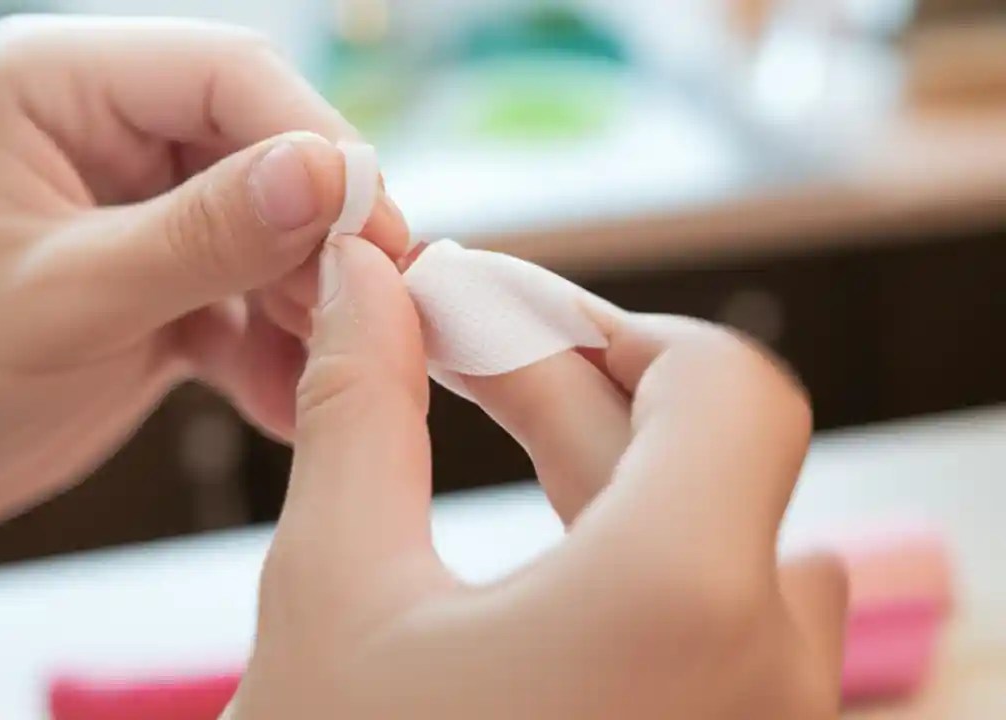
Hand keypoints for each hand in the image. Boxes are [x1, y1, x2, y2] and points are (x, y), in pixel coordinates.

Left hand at [0, 17, 405, 623]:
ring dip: (308, 301)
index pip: (227, 75)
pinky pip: (248, 295)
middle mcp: (108, 126)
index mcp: (61, 84)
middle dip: (322, 235)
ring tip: (333, 372)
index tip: (378, 230)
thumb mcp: (72, 299)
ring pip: (271, 227)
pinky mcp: (163, 273)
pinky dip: (273, 351)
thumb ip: (205, 236)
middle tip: (378, 311)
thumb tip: (332, 174)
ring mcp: (141, 202)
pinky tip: (280, 405)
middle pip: (263, 148)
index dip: (315, 144)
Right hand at [229, 235, 845, 717]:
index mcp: (680, 602)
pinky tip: (530, 559)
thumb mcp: (331, 590)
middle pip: (703, 464)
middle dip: (571, 391)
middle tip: (449, 347)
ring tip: (481, 434)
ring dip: (604, 481)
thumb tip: (361, 273)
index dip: (609, 329)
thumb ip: (360, 408)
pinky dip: (633, 572)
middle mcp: (768, 677)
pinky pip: (718, 640)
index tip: (497, 315)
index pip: (726, 382)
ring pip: (715, 551)